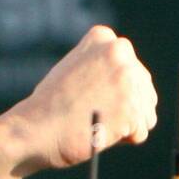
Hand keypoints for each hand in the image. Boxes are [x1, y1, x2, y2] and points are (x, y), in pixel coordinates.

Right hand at [10, 25, 157, 172]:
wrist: (32, 131)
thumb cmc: (47, 109)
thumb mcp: (71, 71)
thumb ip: (100, 67)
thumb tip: (133, 83)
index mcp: (104, 38)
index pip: (130, 70)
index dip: (112, 92)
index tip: (86, 100)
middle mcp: (120, 51)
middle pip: (143, 89)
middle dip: (123, 110)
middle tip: (90, 116)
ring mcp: (128, 79)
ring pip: (146, 111)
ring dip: (125, 126)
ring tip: (95, 124)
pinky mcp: (132, 108)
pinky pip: (141, 131)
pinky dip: (122, 140)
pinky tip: (99, 134)